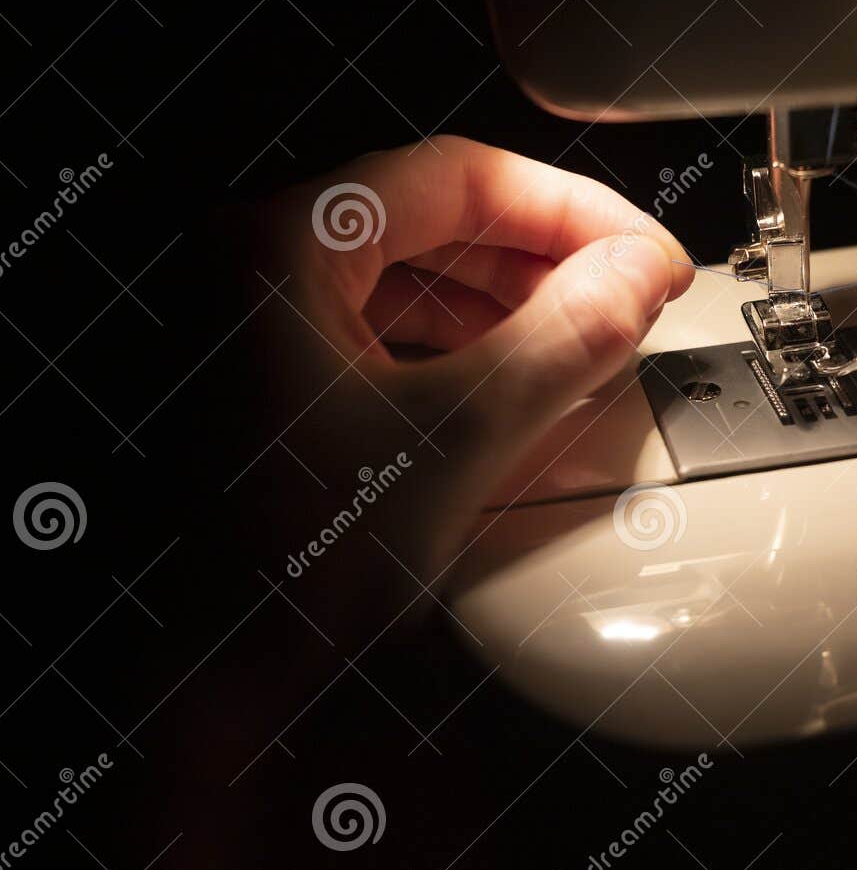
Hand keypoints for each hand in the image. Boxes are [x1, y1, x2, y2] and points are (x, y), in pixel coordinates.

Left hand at [236, 136, 691, 630]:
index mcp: (275, 249)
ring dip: (508, 302)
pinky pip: (384, 331)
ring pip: (411, 276)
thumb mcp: (454, 439)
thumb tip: (635, 275)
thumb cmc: (276, 574)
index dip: (574, 212)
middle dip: (545, 257)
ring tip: (584, 338)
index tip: (642, 254)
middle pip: (433, 219)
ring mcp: (249, 327)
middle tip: (626, 293)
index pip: (459, 177)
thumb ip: (565, 339)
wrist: (202, 691)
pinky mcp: (265, 383)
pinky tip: (512, 379)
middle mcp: (249, 270)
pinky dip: (460, 345)